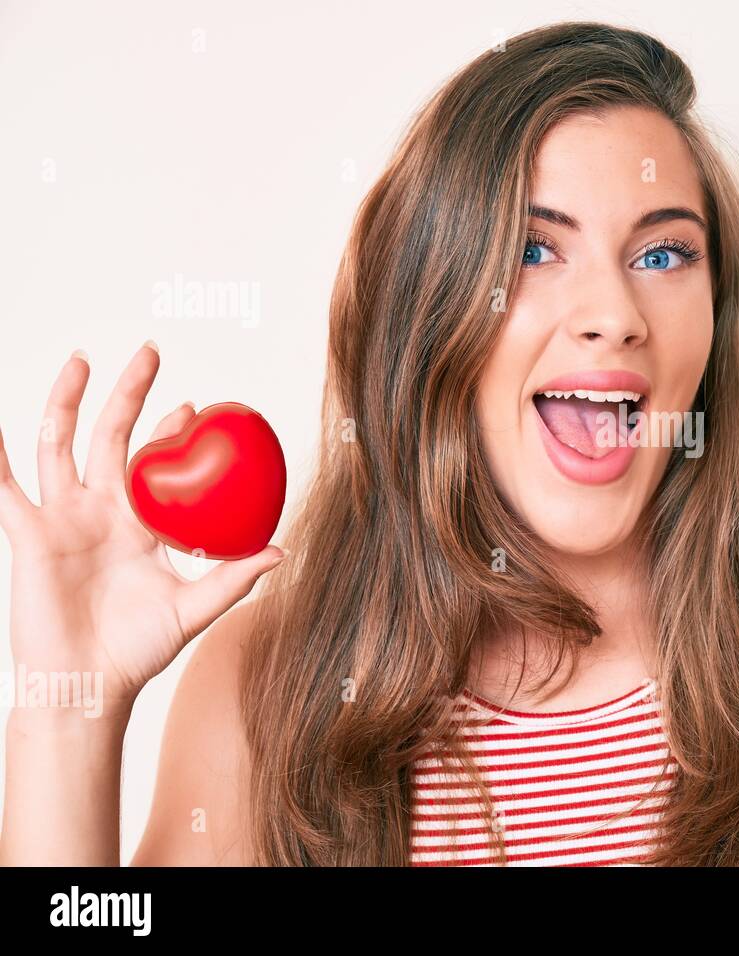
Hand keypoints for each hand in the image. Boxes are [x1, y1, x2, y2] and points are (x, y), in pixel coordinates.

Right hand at [0, 343, 285, 713]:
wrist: (87, 685)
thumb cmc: (138, 651)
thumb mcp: (195, 608)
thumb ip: (234, 578)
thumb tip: (283, 551)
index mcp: (138, 525)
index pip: (154, 463)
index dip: (171, 430)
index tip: (195, 404)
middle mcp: (99, 512)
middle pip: (111, 436)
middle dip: (129, 393)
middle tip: (150, 351)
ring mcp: (62, 520)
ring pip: (59, 443)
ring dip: (68, 399)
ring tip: (82, 358)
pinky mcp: (29, 536)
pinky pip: (6, 488)